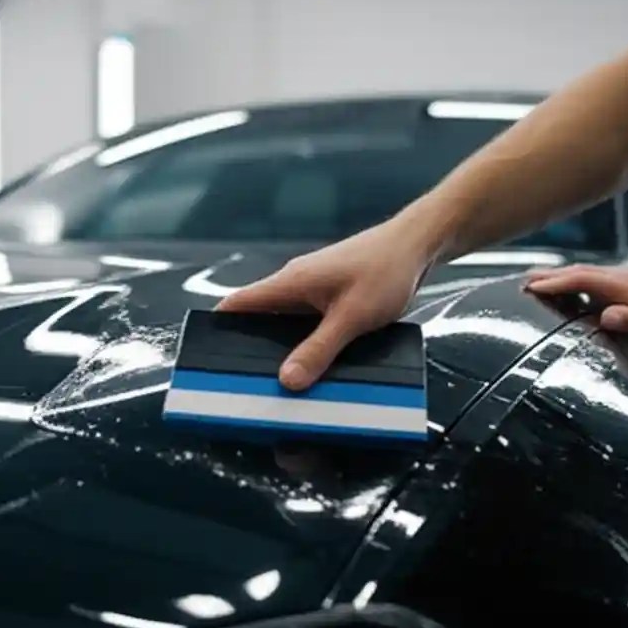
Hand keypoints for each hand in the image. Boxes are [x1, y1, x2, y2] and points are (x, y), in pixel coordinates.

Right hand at [216, 221, 432, 389]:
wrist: (418, 244)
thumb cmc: (385, 271)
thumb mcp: (351, 318)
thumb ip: (318, 349)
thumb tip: (287, 381)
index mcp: (290, 282)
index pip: (238, 304)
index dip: (219, 329)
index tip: (209, 358)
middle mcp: (295, 283)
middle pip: (259, 318)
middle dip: (252, 349)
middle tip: (249, 383)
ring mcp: (313, 288)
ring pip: (285, 323)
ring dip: (283, 348)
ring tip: (282, 382)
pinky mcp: (331, 294)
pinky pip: (307, 322)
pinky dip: (305, 342)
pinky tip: (316, 364)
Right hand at [524, 265, 627, 336]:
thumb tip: (605, 318)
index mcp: (619, 286)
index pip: (579, 280)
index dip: (554, 283)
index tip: (531, 286)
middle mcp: (617, 278)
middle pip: (576, 272)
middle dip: (549, 275)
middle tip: (524, 280)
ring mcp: (622, 278)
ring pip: (583, 274)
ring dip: (560, 276)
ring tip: (539, 282)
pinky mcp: (627, 283)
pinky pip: (592, 278)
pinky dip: (575, 280)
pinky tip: (574, 289)